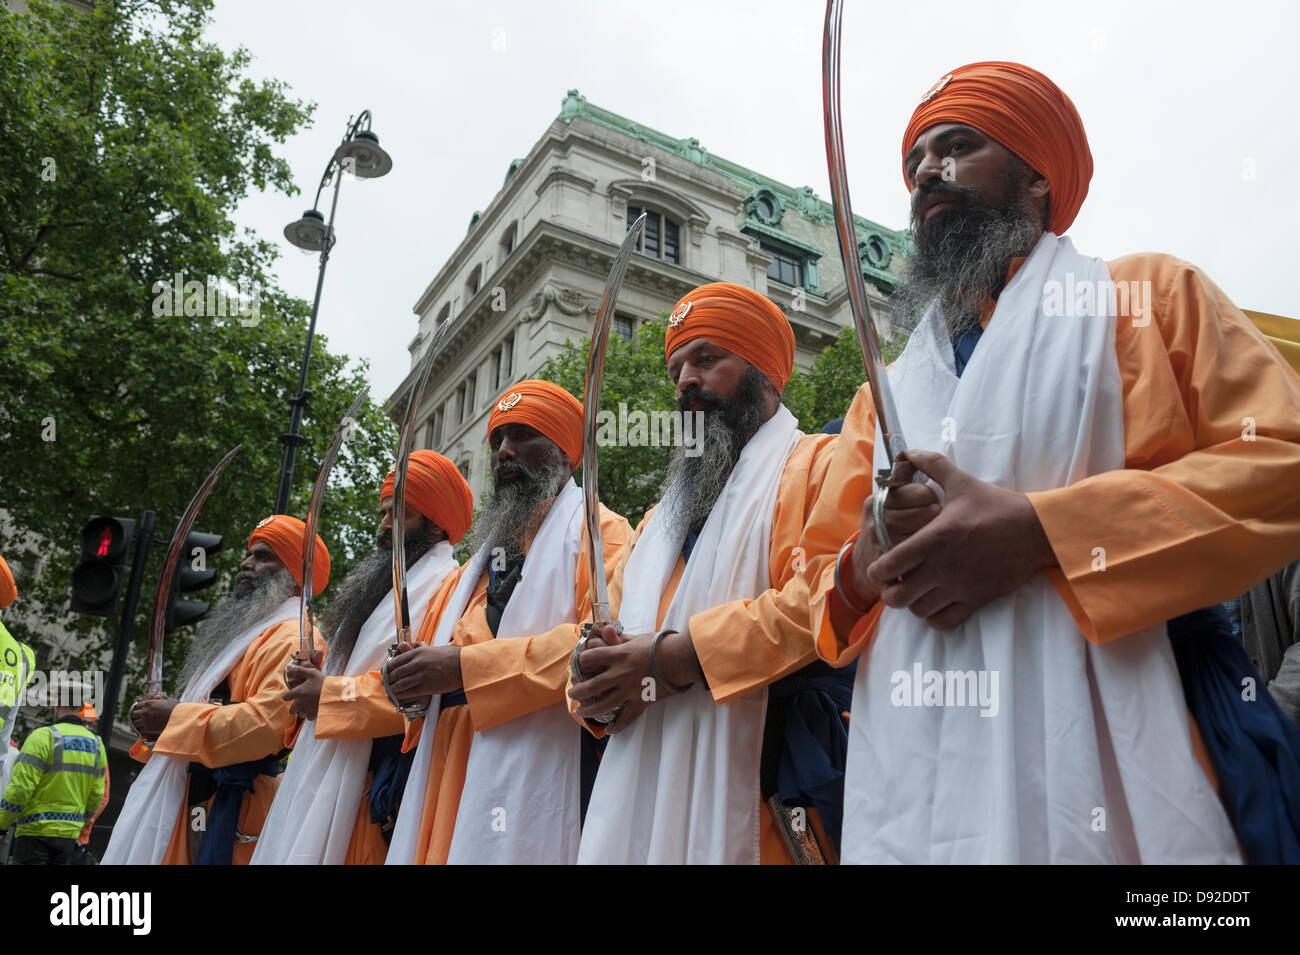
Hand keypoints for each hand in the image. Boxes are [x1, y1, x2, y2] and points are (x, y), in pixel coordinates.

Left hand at [129, 696, 178, 740]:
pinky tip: (146, 730)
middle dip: (137, 716)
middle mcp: (145, 712)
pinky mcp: (147, 729)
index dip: (139, 708)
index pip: (137, 706)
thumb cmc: (176, 709)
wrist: (180, 719)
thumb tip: (158, 697)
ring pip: (135, 723)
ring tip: (144, 724)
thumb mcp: (169, 700)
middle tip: (141, 718)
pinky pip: (140, 730)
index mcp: (149, 703)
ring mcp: (145, 721)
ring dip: (139, 723)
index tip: (141, 711)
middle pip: (134, 714)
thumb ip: (161, 699)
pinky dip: (142, 730)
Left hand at [283, 649, 324, 719]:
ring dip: (302, 711)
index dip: (288, 695)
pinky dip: (310, 714)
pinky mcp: (313, 715)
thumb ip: (298, 670)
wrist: (335, 693)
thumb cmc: (323, 682)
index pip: (285, 697)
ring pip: (299, 714)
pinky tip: (314, 709)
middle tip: (302, 701)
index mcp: (297, 693)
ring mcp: (306, 710)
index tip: (294, 693)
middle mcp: (299, 703)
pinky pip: (308, 717)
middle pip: (291, 709)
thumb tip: (287, 667)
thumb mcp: (312, 673)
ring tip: (309, 705)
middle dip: (294, 706)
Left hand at [384, 642, 461, 704]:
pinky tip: (399, 696)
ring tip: (391, 690)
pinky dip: (402, 695)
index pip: (396, 661)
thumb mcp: (431, 649)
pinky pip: (410, 692)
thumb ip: (414, 650)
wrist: (463, 665)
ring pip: (401, 684)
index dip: (388, 668)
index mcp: (418, 653)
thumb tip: (402, 647)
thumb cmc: (450, 656)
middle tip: (386, 682)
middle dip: (388, 679)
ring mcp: (422, 676)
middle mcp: (418, 663)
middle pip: (396, 673)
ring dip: (393, 688)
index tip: (386, 672)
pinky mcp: (427, 687)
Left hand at [568, 626, 701, 733]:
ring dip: (589, 710)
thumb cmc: (661, 644)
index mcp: (618, 655)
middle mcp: (620, 674)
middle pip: (591, 685)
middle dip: (578, 691)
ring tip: (582, 712)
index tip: (580, 665)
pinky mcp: (641, 701)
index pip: (590, 658)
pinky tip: (609, 730)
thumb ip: (620, 638)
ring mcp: (629, 690)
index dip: (582, 661)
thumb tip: (607, 632)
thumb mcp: (637, 637)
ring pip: (603, 704)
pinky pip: (626, 718)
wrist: (680, 658)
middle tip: (572, 694)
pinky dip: (617, 726)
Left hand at [865, 449, 1056, 629]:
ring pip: (919, 611)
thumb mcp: (961, 482)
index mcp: (933, 538)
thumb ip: (931, 466)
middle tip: (896, 581)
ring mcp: (959, 587)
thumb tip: (908, 450)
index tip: (883, 563)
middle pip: (898, 597)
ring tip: (917, 590)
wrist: (1036, 530)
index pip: (889, 565)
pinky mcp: (976, 600)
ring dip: (912, 603)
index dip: (879, 568)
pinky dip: (934, 617)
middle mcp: (942, 567)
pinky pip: (943, 623)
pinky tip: (936, 601)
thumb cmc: (996, 505)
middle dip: (890, 591)